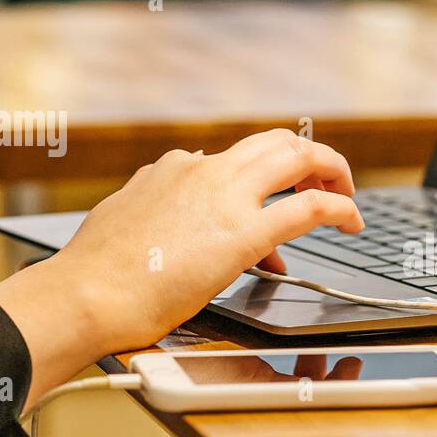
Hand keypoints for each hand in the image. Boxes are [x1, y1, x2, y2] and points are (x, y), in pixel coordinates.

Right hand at [0, 130, 363, 409]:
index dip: (263, 180)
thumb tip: (176, 217)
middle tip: (326, 185)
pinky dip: (340, 207)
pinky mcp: (243, 233)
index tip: (269, 205)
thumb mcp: (127, 220)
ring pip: (298, 156)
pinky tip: (352, 220)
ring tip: (345, 198)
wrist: (85, 295)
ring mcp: (225, 197)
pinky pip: (310, 208)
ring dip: (331, 171)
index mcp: (174, 169)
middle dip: (309, 159)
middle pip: (276, 141)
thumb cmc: (97, 275)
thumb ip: (158, 210)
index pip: (234, 159)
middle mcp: (203, 171)